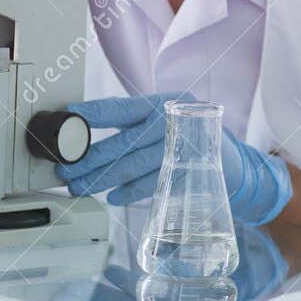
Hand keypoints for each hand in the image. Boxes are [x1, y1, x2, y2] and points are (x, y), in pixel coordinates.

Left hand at [58, 93, 293, 224]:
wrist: (235, 164)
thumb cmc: (191, 139)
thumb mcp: (168, 121)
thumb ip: (135, 125)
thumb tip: (85, 136)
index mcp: (165, 104)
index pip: (123, 107)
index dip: (94, 113)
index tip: (68, 116)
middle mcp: (174, 123)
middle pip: (123, 142)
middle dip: (88, 158)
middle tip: (65, 170)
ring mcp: (183, 149)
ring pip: (134, 165)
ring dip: (102, 178)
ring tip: (79, 187)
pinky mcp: (189, 173)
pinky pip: (153, 183)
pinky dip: (130, 192)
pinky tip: (113, 197)